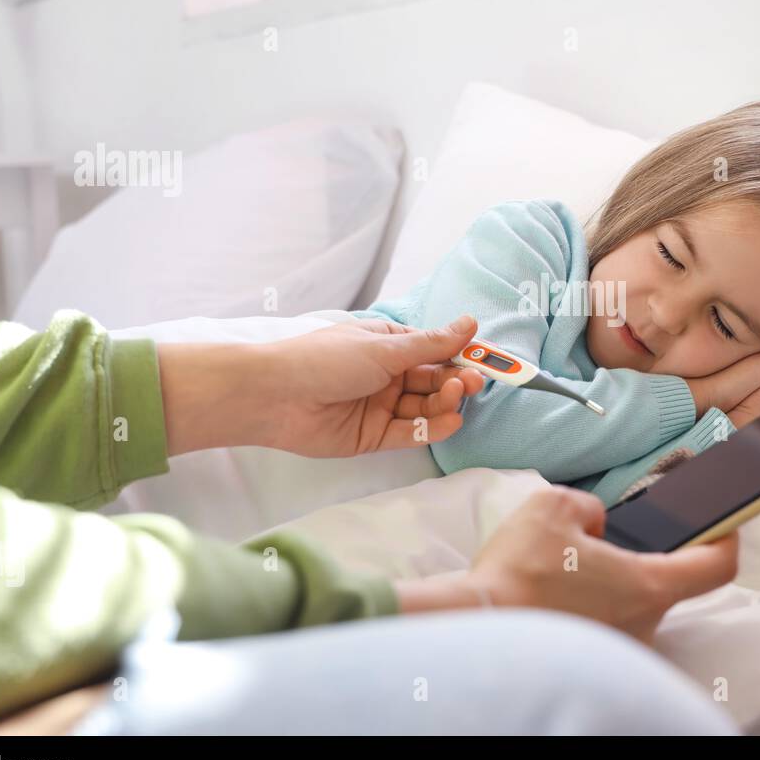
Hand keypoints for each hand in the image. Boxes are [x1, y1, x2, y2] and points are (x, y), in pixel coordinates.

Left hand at [159, 315, 486, 456]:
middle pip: (434, 380)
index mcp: (388, 346)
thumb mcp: (383, 347)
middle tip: (474, 381)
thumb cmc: (325, 359)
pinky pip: (410, 433)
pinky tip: (449, 421)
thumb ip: (431, 343)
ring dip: (446, 403)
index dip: (460, 356)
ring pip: (426, 407)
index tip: (485, 360)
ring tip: (456, 397)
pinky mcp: (374, 436)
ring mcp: (382, 406)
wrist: (274, 396)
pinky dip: (431, 428)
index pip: (434, 351)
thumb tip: (471, 323)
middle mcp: (388, 375)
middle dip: (457, 380)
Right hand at [466, 486, 738, 643]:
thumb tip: (595, 523)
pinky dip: (586, 610)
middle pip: (664, 585)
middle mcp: (643, 627)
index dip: (727, 539)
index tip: (723, 525)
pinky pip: (603, 628)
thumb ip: (589, 506)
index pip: (717, 566)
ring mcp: (620, 652)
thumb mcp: (555, 506)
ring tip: (562, 571)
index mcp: (648, 586)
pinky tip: (552, 598)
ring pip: (628, 607)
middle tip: (600, 543)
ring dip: (607, 586)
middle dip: (636, 559)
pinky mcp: (591, 665)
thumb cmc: (518, 571)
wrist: (476, 627)